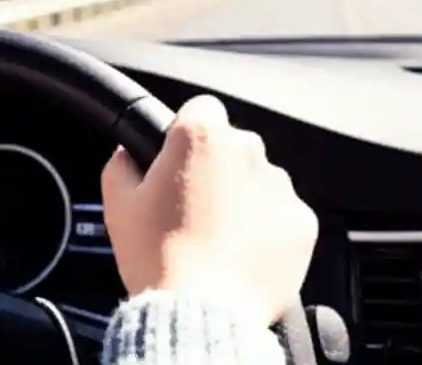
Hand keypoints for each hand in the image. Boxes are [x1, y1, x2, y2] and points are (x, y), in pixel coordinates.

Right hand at [101, 95, 317, 326]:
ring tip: (218, 239)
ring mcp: (280, 186)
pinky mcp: (302, 221)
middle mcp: (248, 150)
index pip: (201, 108)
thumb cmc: (157, 257)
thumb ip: (122, 163)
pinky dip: (268, 229)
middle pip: (233, 145)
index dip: (186, 134)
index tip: (178, 162)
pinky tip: (242, 254)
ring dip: (244, 199)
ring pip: (260, 180)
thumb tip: (128, 155)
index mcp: (201, 135)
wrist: (200, 313)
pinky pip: (283, 215)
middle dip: (217, 169)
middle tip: (193, 208)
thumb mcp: (119, 204)